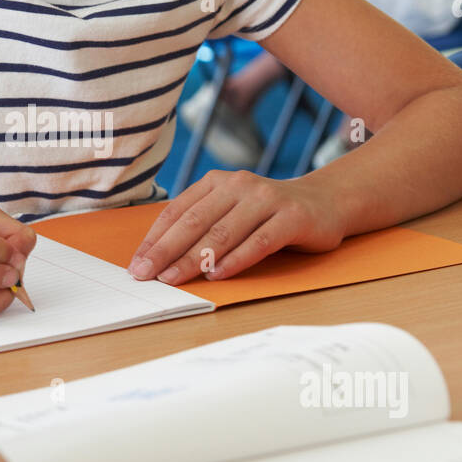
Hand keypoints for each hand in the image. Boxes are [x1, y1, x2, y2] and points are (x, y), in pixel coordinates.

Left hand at [128, 170, 345, 284]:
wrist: (324, 202)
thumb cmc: (267, 214)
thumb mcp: (231, 211)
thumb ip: (202, 226)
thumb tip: (158, 259)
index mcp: (217, 182)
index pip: (178, 211)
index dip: (154, 239)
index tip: (136, 264)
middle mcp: (239, 185)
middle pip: (195, 222)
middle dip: (166, 251)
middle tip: (146, 275)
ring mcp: (267, 199)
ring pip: (223, 232)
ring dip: (194, 259)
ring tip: (173, 278)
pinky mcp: (292, 217)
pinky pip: (259, 242)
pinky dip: (236, 259)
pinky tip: (217, 275)